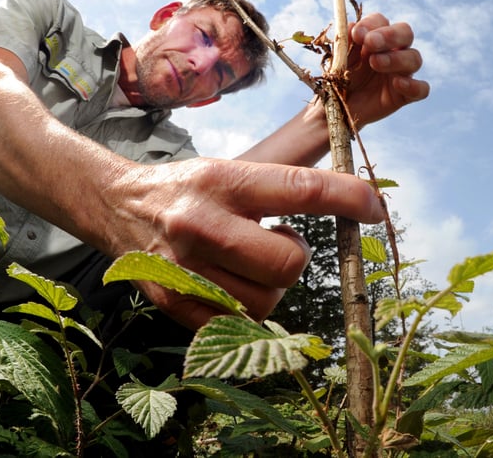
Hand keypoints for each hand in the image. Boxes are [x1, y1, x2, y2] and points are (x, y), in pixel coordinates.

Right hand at [109, 157, 384, 328]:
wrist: (117, 206)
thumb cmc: (189, 189)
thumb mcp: (231, 169)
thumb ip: (282, 187)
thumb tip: (355, 202)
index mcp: (223, 180)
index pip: (301, 189)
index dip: (349, 199)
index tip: (375, 207)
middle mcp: (201, 223)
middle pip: (287, 262)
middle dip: (296, 257)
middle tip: (279, 241)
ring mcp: (184, 268)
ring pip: (266, 301)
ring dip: (270, 285)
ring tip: (247, 261)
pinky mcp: (172, 303)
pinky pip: (236, 324)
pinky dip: (245, 308)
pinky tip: (230, 282)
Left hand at [344, 13, 429, 126]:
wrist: (336, 110)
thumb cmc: (337, 81)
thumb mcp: (336, 62)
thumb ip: (344, 46)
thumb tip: (350, 26)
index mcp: (374, 39)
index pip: (381, 21)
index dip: (371, 24)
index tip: (356, 34)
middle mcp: (392, 52)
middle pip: (405, 33)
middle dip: (390, 35)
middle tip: (370, 42)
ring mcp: (401, 73)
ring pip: (414, 58)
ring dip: (396, 58)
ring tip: (375, 63)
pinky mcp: (404, 95)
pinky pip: (421, 89)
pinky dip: (413, 85)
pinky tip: (398, 83)